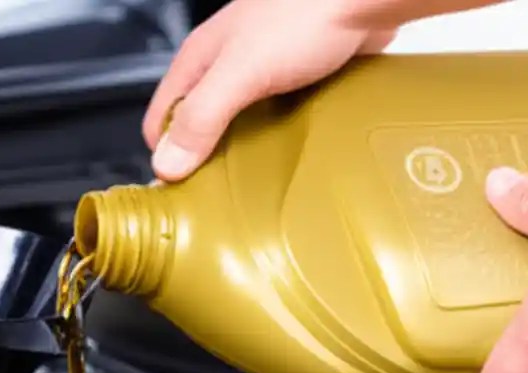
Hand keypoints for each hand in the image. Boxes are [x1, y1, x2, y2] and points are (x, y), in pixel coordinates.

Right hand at [144, 0, 395, 180]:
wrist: (365, 0)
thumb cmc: (306, 15)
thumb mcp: (242, 71)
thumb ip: (203, 116)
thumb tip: (167, 165)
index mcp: (200, 60)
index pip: (163, 120)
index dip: (169, 157)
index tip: (185, 193)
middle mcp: (225, 66)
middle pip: (200, 126)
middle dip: (208, 160)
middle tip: (224, 198)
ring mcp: (261, 73)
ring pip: (240, 125)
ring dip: (247, 152)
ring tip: (260, 181)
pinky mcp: (296, 82)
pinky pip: (277, 120)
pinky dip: (281, 139)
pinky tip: (293, 154)